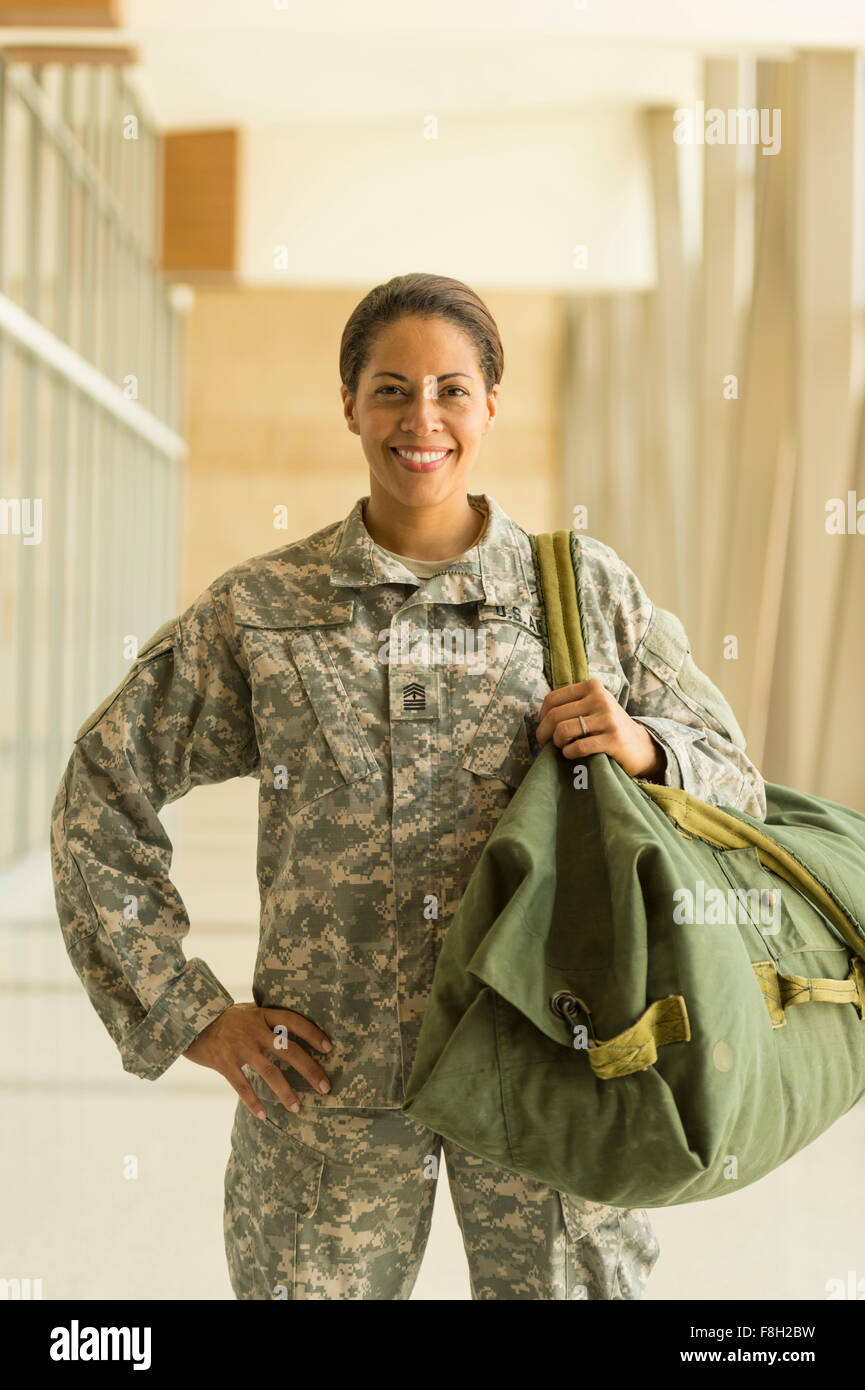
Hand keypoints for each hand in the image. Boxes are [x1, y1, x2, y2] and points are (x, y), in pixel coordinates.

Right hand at [183, 1002, 332, 1119]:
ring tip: (298, 1108)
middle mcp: (254, 1031)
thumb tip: (293, 1032)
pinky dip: (254, 1102)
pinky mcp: (225, 1063)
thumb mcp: (248, 1012)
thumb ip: (268, 1021)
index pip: (294, 1021)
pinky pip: (242, 1086)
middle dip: (309, 1069)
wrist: (190, 1023)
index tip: (329, 1048)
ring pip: (269, 1072)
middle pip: (289, 1050)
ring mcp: (240, 1047)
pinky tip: (264, 1116)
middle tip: (325, 1087)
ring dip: (285, 1092)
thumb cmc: (225, 1019)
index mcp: (262, 1016)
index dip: (313, 1033)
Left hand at [536, 679, 666, 780]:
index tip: (543, 729)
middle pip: (555, 716)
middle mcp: (600, 699)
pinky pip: (579, 747)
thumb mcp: (593, 706)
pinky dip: (569, 753)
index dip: (541, 717)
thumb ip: (571, 704)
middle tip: (545, 745)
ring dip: (557, 744)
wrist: (641, 746)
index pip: (552, 699)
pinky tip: (572, 754)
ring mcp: (608, 719)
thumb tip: (540, 718)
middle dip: (544, 734)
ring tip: (562, 748)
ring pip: (563, 731)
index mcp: (592, 687)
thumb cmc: (608, 727)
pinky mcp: (613, 739)